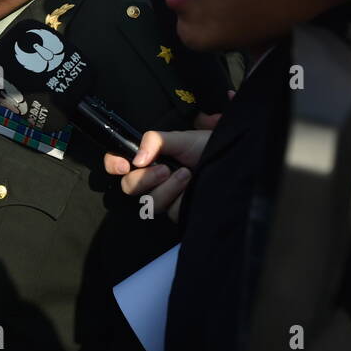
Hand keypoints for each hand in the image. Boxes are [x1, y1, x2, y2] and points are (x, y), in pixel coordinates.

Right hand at [104, 110, 219, 222]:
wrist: (236, 162)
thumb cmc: (209, 147)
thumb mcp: (182, 137)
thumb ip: (155, 141)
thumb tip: (136, 159)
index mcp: (150, 158)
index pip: (119, 162)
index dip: (113, 164)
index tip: (124, 164)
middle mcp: (154, 179)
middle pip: (129, 187)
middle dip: (144, 178)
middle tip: (164, 168)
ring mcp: (167, 198)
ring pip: (150, 202)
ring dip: (168, 188)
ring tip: (187, 175)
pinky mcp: (180, 213)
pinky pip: (171, 211)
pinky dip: (181, 197)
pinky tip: (194, 187)